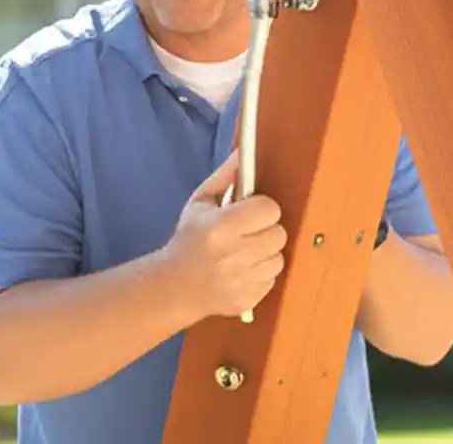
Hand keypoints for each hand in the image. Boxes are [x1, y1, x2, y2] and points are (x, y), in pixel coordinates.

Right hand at [162, 151, 287, 320]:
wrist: (173, 287)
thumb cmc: (188, 239)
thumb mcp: (200, 203)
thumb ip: (225, 177)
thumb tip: (243, 153)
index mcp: (221, 227)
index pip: (269, 209)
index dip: (261, 209)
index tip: (250, 212)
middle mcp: (234, 255)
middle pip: (279, 234)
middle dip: (265, 230)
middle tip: (247, 233)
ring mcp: (242, 281)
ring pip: (279, 258)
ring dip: (266, 253)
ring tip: (244, 252)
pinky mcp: (248, 300)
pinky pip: (273, 279)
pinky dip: (261, 273)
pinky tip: (242, 270)